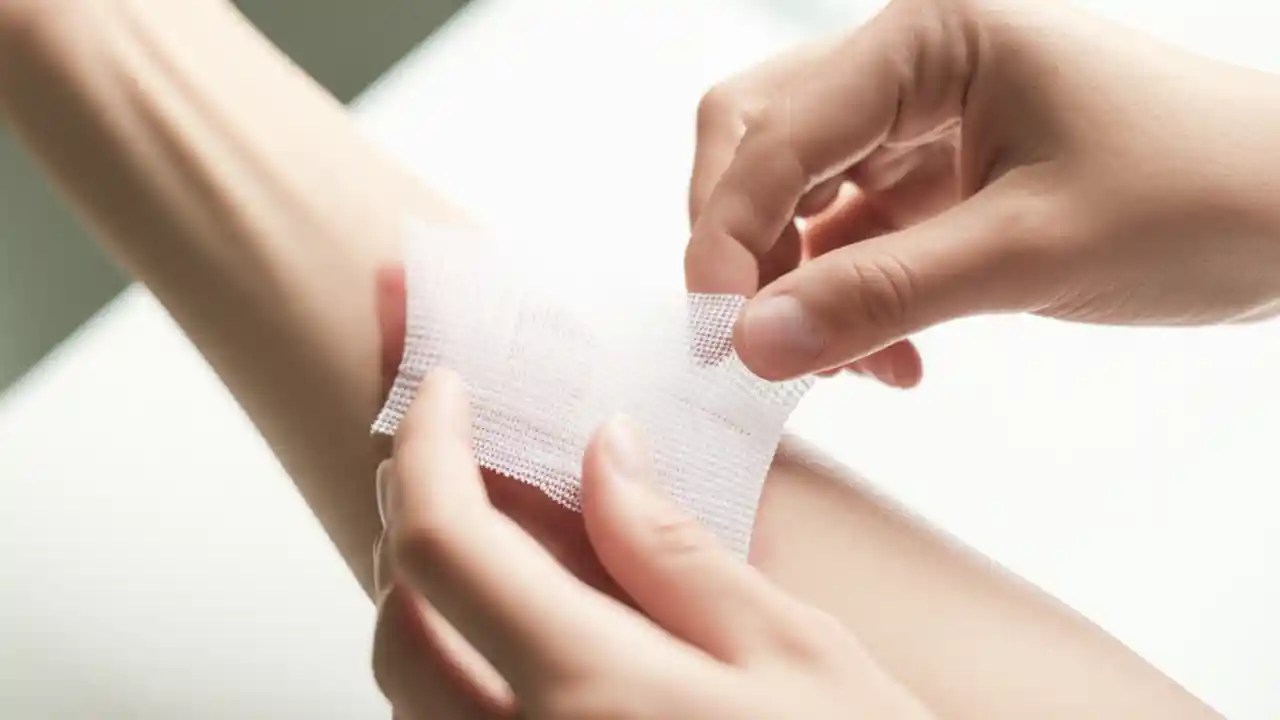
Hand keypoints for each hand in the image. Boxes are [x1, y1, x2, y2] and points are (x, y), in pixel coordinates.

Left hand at [370, 369, 933, 718]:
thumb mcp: (797, 654)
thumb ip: (677, 554)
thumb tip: (605, 455)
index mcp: (591, 693)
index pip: (445, 546)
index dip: (426, 449)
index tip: (446, 391)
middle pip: (398, 626)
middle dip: (413, 524)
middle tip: (465, 459)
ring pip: (413, 698)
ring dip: (431, 608)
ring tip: (501, 544)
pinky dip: (460, 678)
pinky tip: (529, 644)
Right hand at [686, 0, 1279, 381]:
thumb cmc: (1198, 197)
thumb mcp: (1031, 250)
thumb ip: (880, 294)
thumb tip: (752, 346)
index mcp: (926, 36)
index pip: (775, 131)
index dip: (728, 236)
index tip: (720, 338)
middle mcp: (908, 63)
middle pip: (757, 140)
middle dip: (744, 246)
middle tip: (755, 341)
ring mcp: (917, 120)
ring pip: (792, 193)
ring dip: (793, 284)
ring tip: (845, 365)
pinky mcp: (934, 176)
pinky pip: (844, 235)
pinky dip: (841, 298)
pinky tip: (885, 357)